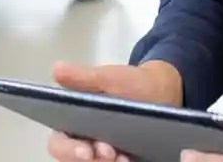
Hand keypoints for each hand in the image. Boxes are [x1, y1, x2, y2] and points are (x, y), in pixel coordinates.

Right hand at [45, 59, 182, 161]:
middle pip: (75, 160)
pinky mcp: (122, 161)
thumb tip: (57, 69)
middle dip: (91, 160)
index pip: (59, 142)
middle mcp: (85, 142)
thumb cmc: (133, 85)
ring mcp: (103, 155)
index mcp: (73, 122)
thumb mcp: (111, 78)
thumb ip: (84, 78)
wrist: (165, 94)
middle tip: (109, 153)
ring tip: (124, 158)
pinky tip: (132, 160)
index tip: (85, 151)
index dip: (67, 149)